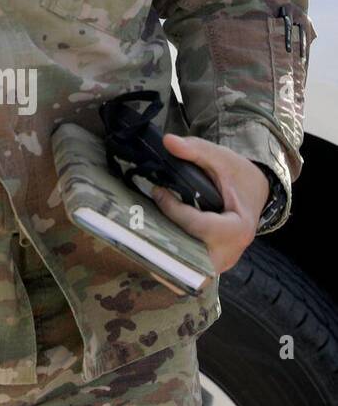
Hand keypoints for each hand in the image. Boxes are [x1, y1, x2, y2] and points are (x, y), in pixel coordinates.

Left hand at [149, 134, 269, 273]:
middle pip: (192, 253)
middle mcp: (230, 252)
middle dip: (167, 236)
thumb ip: (195, 150)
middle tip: (148, 213)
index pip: (199, 227)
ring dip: (167, 246)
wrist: (256, 193)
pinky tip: (159, 229)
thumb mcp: (221, 158)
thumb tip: (167, 141)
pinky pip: (188, 263)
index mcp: (238, 229)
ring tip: (151, 221)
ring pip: (188, 264)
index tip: (158, 191)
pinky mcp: (211, 263)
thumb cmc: (240, 177)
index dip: (174, 210)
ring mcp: (220, 262)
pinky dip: (172, 249)